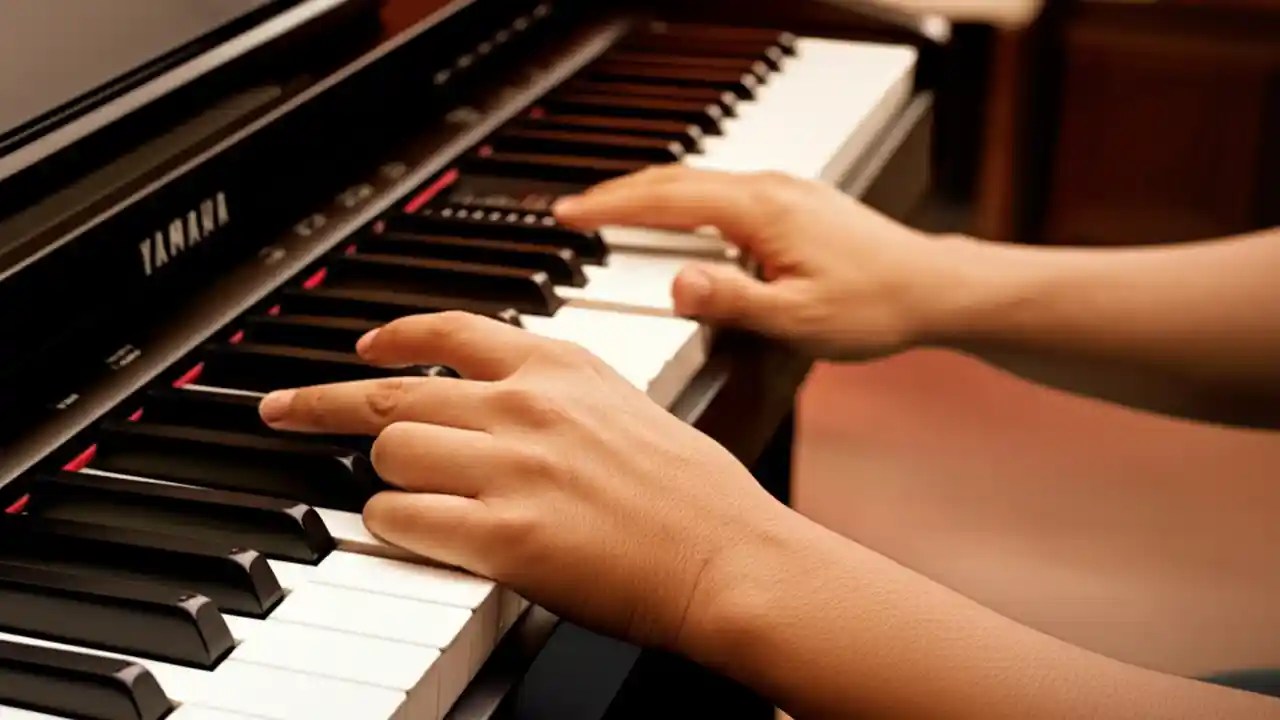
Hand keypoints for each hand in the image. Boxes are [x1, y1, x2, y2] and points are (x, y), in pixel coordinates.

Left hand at [257, 311, 785, 649]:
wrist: (730, 557)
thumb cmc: (694, 495)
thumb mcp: (628, 408)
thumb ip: (557, 392)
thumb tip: (495, 395)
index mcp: (561, 368)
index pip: (449, 331)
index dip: (390, 336)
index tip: (360, 347)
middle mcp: (528, 407)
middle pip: (392, 395)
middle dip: (321, 403)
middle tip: (280, 410)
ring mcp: (512, 470)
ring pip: (390, 456)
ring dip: (390, 481)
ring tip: (422, 501)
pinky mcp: (502, 537)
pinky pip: (400, 520)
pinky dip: (394, 530)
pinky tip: (421, 535)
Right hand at [553, 165, 967, 360]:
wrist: (933, 289)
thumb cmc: (875, 306)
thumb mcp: (798, 318)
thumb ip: (731, 301)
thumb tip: (675, 286)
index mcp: (761, 211)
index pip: (667, 199)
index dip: (612, 206)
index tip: (570, 212)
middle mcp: (769, 188)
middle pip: (676, 180)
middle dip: (620, 193)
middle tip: (575, 210)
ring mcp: (784, 190)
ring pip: (699, 182)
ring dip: (650, 195)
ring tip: (612, 213)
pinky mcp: (795, 202)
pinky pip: (723, 192)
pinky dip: (685, 201)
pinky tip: (679, 220)